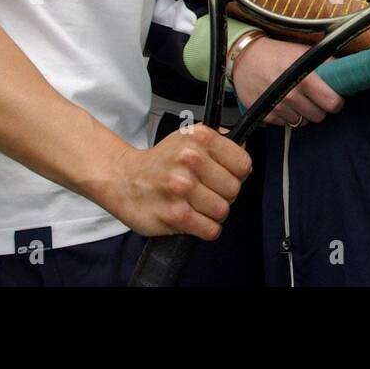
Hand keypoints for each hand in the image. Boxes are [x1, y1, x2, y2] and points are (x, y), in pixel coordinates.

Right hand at [104, 125, 250, 239]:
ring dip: (213, 212)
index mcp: (200, 138)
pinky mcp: (174, 215)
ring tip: (198, 204)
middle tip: (207, 191)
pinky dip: (206, 228)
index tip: (225, 175)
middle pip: (234, 189)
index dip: (237, 173)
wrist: (124, 179)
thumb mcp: (190, 138)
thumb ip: (221, 141)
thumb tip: (245, 147)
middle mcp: (190, 160)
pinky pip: (210, 230)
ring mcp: (181, 188)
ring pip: (223, 210)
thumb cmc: (162, 161)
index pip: (243, 164)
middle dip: (224, 194)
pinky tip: (194, 218)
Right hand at [231, 35, 343, 126]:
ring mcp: (278, 108)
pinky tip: (284, 102)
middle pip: (319, 116)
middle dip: (319, 107)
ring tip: (297, 97)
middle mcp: (291, 96)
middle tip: (314, 97)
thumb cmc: (278, 54)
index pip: (332, 103)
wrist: (246, 59)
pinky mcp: (267, 116)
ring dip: (303, 113)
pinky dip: (288, 116)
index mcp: (305, 79)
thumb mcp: (305, 53)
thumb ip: (327, 64)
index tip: (333, 97)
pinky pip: (287, 124)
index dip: (336, 101)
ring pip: (303, 122)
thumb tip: (347, 76)